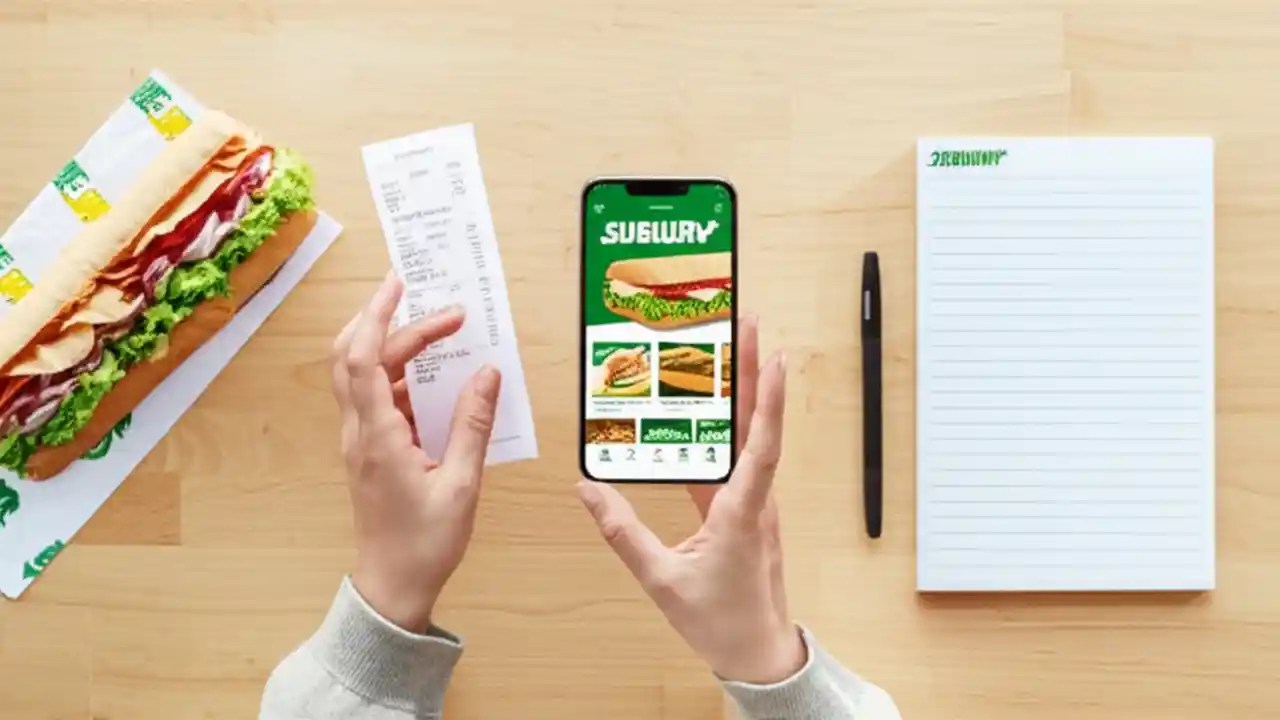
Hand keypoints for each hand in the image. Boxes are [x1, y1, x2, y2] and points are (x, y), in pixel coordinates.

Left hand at [331, 272, 500, 631]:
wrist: (392, 587)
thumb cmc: (426, 543)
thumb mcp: (462, 484)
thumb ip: (473, 424)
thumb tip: (488, 373)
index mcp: (377, 437)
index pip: (363, 358)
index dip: (379, 315)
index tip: (400, 284)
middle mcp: (359, 432)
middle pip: (354, 356)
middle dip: (392, 322)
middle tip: (440, 309)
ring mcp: (359, 440)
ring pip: (361, 374)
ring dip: (394, 346)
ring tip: (442, 333)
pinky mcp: (368, 450)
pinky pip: (377, 398)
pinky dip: (400, 376)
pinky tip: (437, 378)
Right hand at [578, 317, 805, 683]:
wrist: (757, 654)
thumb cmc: (720, 622)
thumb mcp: (661, 580)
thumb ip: (622, 532)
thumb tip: (588, 491)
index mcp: (742, 514)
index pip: (759, 447)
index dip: (766, 401)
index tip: (773, 357)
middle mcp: (756, 501)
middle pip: (754, 426)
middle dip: (751, 371)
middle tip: (745, 323)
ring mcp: (754, 504)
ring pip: (747, 439)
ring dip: (740, 395)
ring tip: (727, 350)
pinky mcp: (746, 511)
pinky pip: (733, 462)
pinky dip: (721, 432)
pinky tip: (703, 413)